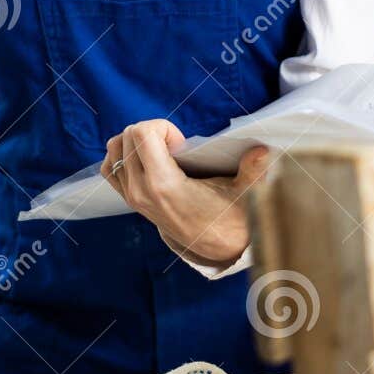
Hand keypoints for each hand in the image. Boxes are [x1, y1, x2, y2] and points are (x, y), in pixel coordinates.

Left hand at [99, 118, 270, 265]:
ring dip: (136, 140)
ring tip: (161, 152)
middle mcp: (140, 191)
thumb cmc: (231, 216)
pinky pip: (109, 166)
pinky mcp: (129, 199)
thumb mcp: (246, 193)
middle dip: (152, 131)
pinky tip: (147, 159)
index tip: (183, 144)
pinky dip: (123, 155)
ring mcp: (131, 197)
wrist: (216, 245)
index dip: (164, 128)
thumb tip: (264, 149)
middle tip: (176, 148)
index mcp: (163, 185)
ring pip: (115, 147)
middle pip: (127, 135)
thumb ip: (254, 171)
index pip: (142, 133)